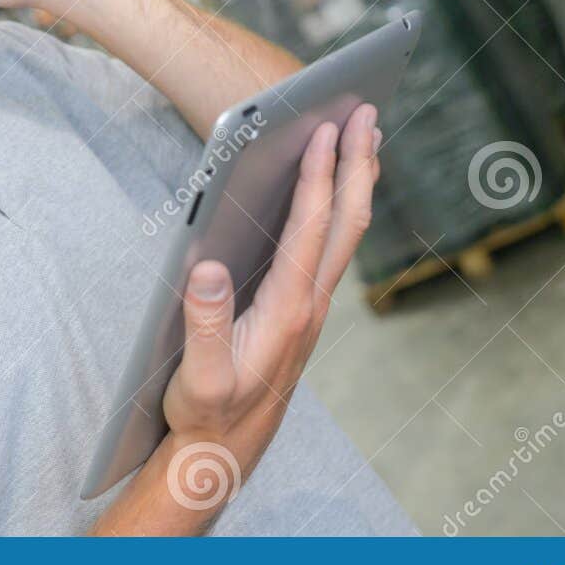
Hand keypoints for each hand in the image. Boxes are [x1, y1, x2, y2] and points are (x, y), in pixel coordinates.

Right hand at [93, 104, 380, 533]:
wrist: (223, 455)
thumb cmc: (206, 414)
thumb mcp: (198, 378)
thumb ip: (203, 324)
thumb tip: (206, 266)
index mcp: (287, 310)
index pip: (310, 229)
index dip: (318, 177)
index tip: (325, 129)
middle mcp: (309, 303)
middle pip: (346, 221)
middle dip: (359, 162)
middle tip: (366, 110)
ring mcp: (311, 306)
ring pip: (346, 232)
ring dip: (358, 180)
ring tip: (365, 136)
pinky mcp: (302, 310)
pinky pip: (333, 245)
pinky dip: (341, 207)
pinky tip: (337, 191)